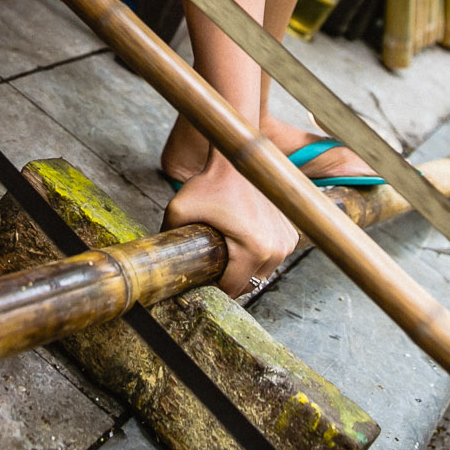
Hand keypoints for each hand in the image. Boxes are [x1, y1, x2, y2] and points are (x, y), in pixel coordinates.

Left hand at [165, 155, 298, 297]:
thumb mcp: (179, 209)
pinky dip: (259, 256)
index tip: (202, 272)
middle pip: (248, 284)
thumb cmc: (210, 183)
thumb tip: (157, 259)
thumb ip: (167, 235)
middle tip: (213, 261)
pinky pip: (272, 258)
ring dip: (246, 269)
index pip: (232, 288)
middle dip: (230, 277)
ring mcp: (287, 242)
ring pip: (262, 273)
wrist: (237, 161)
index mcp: (255, 249)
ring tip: (228, 251)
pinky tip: (244, 241)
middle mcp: (277, 249)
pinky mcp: (291, 235)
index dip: (214, 285)